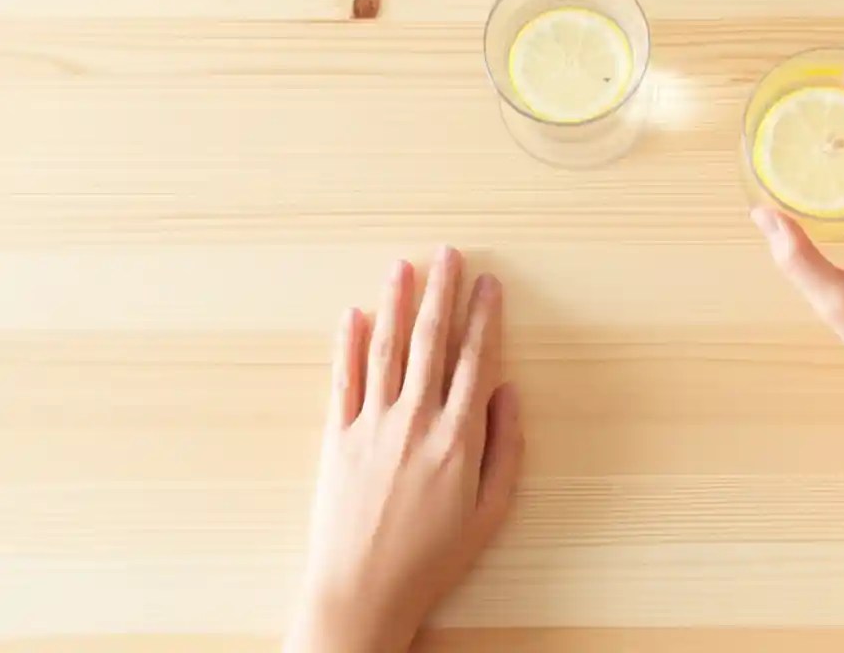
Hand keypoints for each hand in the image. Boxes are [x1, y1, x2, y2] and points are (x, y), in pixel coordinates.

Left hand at [286, 249, 523, 652]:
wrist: (363, 589)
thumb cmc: (433, 558)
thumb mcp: (490, 511)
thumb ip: (505, 448)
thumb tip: (508, 393)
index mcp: (457, 437)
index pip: (475, 360)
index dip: (484, 317)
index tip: (489, 284)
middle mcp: (414, 420)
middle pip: (430, 341)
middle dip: (442, 291)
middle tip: (448, 253)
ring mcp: (371, 425)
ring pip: (385, 348)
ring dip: (394, 302)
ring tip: (402, 265)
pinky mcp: (335, 437)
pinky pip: (342, 379)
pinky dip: (347, 343)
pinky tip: (351, 314)